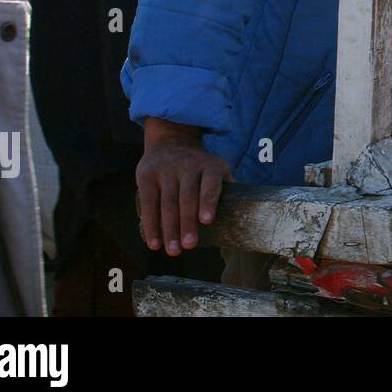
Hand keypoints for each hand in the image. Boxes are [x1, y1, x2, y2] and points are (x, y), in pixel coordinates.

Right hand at [136, 117, 231, 255]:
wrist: (170, 141)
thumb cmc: (199, 166)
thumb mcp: (216, 168)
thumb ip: (227, 187)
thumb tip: (244, 214)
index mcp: (210, 166)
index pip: (211, 183)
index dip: (208, 201)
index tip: (207, 220)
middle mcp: (188, 166)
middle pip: (187, 197)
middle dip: (187, 223)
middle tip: (189, 246)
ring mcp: (166, 170)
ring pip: (167, 203)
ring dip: (169, 229)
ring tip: (173, 250)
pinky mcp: (147, 177)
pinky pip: (148, 203)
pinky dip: (150, 224)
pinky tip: (154, 242)